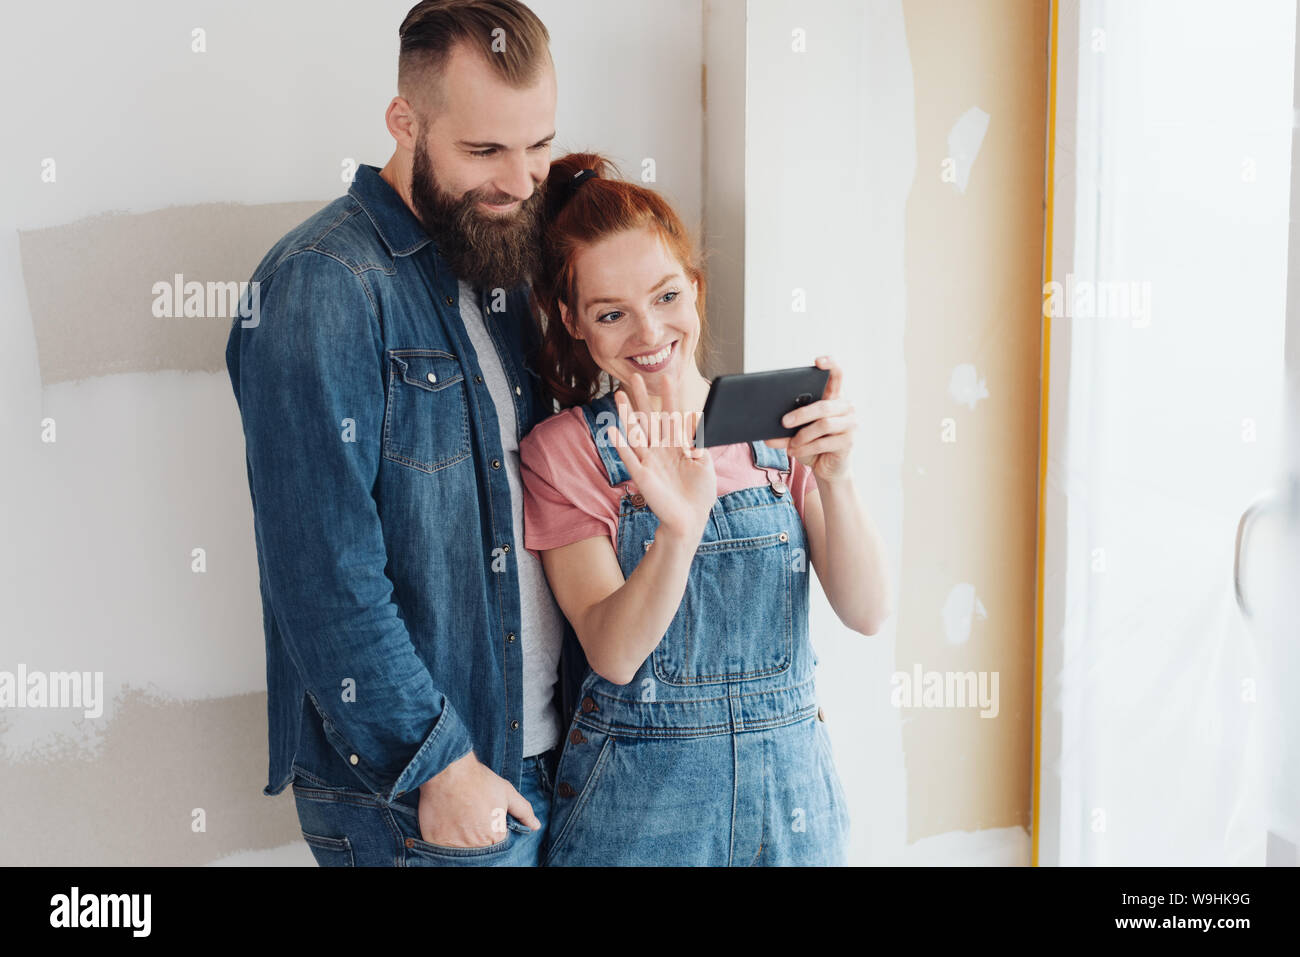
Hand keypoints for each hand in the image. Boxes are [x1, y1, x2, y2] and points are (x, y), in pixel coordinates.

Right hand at [416, 749, 539, 847]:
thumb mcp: (507, 792)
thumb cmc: (478, 780)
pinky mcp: (435, 842)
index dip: (492, 833)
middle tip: (470, 819)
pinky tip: (446, 822)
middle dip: (476, 838)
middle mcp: (475, 845)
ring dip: (461, 840)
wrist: (448, 770)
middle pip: (478, 850)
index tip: (484, 821)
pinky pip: (440, 849)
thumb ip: (523, 811)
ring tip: (459, 819)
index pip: (496, 846)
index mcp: (495, 836)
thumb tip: (536, 825)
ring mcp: (453, 846)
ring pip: (460, 852)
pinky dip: (444, 840)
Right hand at [608, 371, 715, 539]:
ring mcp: (649, 462)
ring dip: (627, 414)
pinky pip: (629, 458)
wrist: (691, 519)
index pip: (673, 416)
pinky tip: (612, 431)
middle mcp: (660, 450)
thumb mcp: (705, 464)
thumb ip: (700, 442)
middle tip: (634, 377)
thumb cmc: (699, 494)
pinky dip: (621, 445)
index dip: (671, 397)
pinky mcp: (642, 476)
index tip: (669, 378)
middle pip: (649, 419)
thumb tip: (698, 421)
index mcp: (677, 446)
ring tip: (619, 396)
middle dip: (642, 398)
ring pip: (635, 433)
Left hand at [765, 355, 855, 481]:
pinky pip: (824, 442)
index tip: (817, 361)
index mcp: (835, 398)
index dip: (830, 365)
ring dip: (802, 435)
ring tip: (790, 444)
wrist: (827, 468)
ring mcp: (851, 424)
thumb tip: (766, 434)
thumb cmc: (812, 444)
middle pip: (823, 405)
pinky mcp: (849, 442)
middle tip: (783, 422)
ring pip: (824, 424)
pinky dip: (806, 448)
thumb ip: (784, 431)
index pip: (838, 375)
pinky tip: (794, 451)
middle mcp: (847, 408)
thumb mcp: (797, 435)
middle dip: (801, 414)